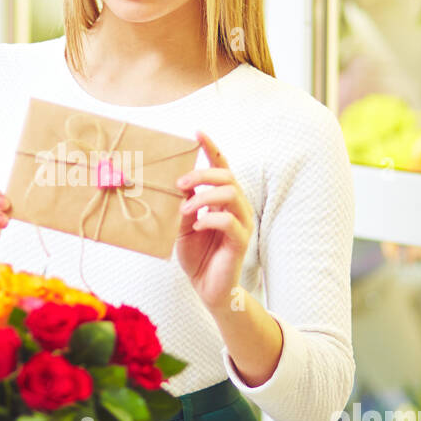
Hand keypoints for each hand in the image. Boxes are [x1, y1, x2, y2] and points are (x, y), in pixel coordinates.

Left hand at [174, 131, 252, 308]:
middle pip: (227, 176)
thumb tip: (178, 184)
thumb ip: (184, 205)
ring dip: (204, 196)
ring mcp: (242, 223)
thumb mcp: (182, 226)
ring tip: (186, 208)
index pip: (221, 167)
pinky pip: (230, 221)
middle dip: (202, 174)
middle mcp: (236, 207)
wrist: (206, 287)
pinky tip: (198, 225)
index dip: (211, 148)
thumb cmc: (196, 255)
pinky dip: (210, 219)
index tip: (196, 133)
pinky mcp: (241, 241)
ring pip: (231, 194)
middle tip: (180, 182)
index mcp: (222, 200)